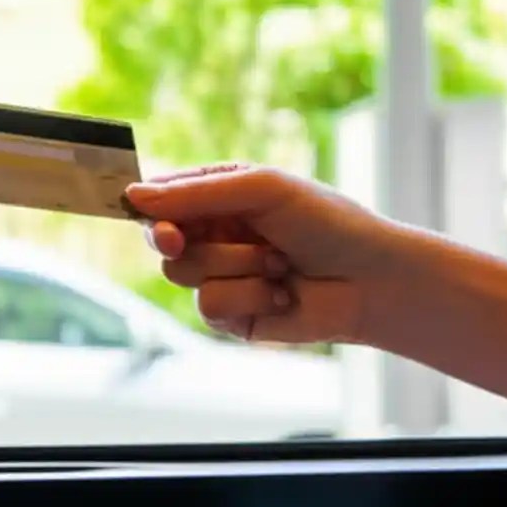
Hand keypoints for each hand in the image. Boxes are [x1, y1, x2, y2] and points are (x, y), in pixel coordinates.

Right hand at [125, 163, 405, 344]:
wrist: (374, 280)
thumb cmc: (328, 222)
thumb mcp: (262, 189)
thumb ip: (196, 193)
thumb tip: (132, 195)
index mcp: (220, 195)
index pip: (162, 198)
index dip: (150, 209)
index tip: (158, 218)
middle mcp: (216, 234)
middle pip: (160, 240)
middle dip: (179, 239)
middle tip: (182, 239)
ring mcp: (223, 276)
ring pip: (182, 274)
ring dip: (234, 266)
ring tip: (278, 262)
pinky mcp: (233, 316)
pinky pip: (210, 307)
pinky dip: (249, 297)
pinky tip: (282, 294)